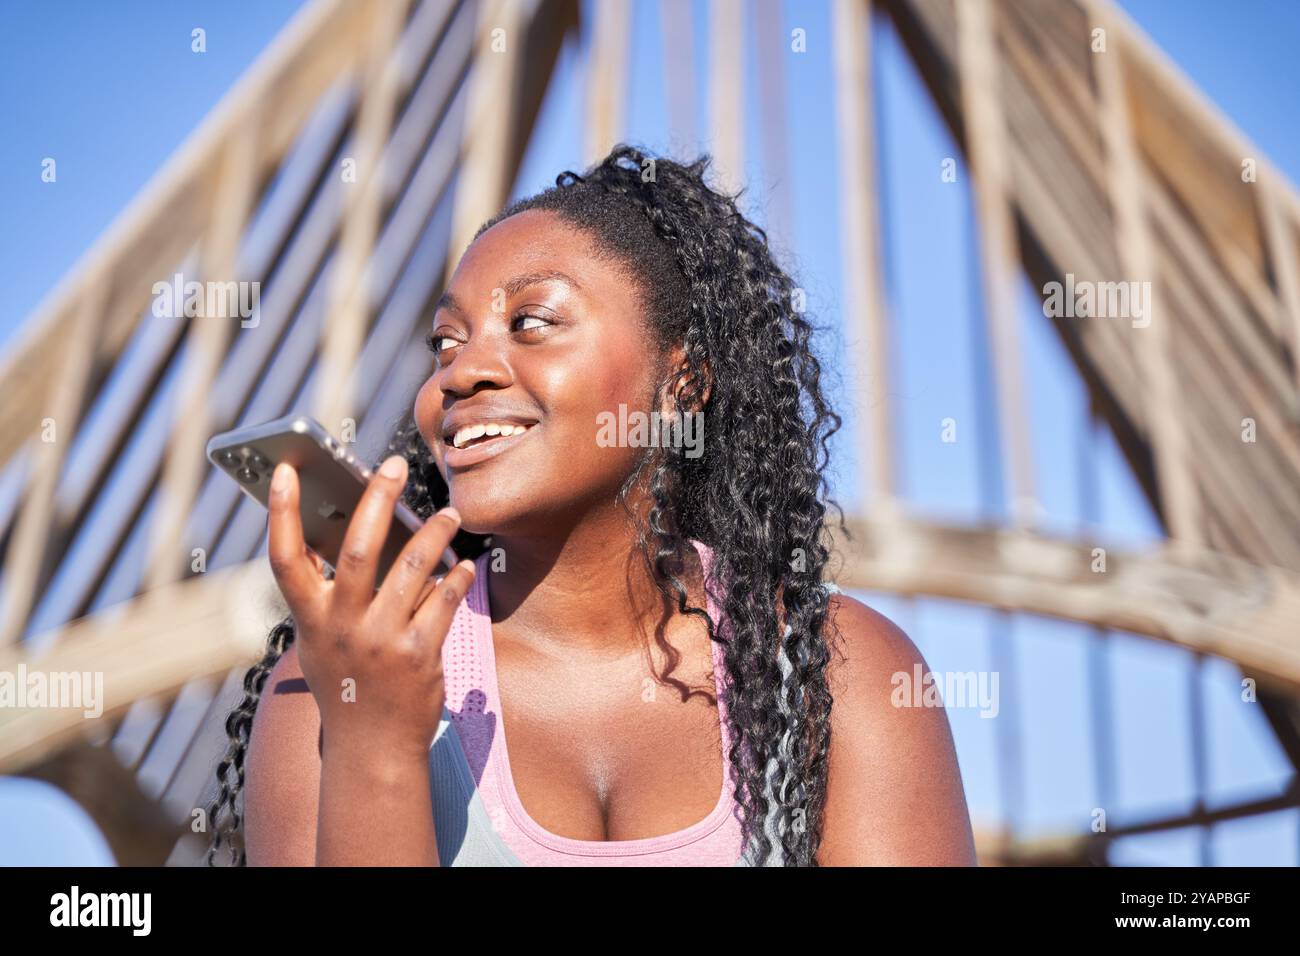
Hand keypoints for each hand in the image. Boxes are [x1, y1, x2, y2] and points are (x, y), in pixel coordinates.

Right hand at [265, 454, 474, 758]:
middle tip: (394, 465)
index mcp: (310, 619)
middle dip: (377, 499)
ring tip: (451, 513)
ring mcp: (381, 640)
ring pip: (414, 568)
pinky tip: (465, 565)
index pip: (286, 558)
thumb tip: (342, 532)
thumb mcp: (319, 641)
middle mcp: (341, 626)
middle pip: (358, 549)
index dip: (281, 512)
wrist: (372, 748)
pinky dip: (458, 578)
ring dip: (435, 533)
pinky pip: (444, 601)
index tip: (286, 469)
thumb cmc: (345, 683)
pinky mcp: (419, 654)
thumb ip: (327, 596)